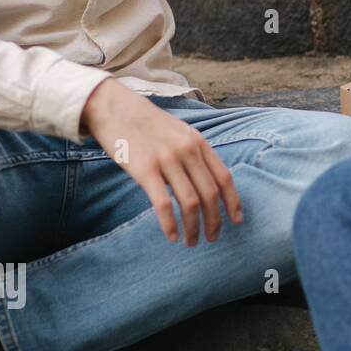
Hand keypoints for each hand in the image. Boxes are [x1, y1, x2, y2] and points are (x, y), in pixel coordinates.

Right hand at [81, 79, 242, 246]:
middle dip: (214, 221)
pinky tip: (172, 236)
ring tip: (192, 241)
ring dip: (194, 226)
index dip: (233, 202)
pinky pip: (163, 203)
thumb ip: (195, 154)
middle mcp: (187, 150)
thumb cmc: (148, 124)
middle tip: (212, 238)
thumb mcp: (180, 132)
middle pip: (210, 194)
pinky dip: (170, 223)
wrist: (114, 108)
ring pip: (190, 202)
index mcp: (199, 142)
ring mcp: (167, 159)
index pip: (224, 177)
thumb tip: (209, 183)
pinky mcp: (144, 169)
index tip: (236, 220)